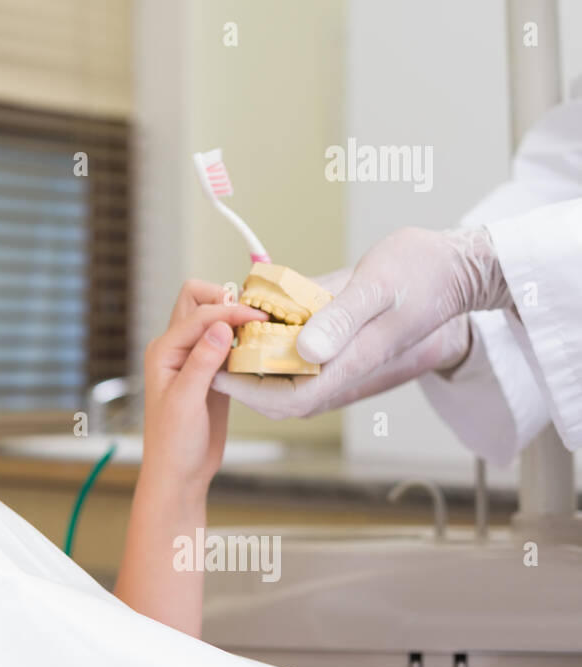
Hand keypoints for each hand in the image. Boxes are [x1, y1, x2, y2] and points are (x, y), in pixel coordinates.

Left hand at [142, 280, 270, 490]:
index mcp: (163, 350)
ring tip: (264, 326)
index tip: (260, 317)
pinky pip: (228, 343)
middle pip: (198, 302)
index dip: (229, 311)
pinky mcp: (212, 372)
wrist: (179, 473)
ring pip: (214, 321)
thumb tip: (221, 327)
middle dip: (225, 300)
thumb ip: (202, 362)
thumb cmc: (173, 443)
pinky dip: (243, 339)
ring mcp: (194, 358)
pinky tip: (262, 346)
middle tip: (256, 315)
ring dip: (236, 318)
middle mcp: (176, 348)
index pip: (199, 315)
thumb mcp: (186, 402)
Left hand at [209, 225, 500, 417]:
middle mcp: (344, 364)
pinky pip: (299, 353)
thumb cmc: (421, 272)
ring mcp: (343, 355)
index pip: (290, 399)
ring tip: (224, 333)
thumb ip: (339, 318)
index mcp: (351, 361)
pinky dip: (272, 340)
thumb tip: (302, 349)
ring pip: (287, 375)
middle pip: (282, 395)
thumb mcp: (376, 288)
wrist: (455, 267)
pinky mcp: (341, 339)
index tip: (213, 370)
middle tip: (210, 350)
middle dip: (242, 379)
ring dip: (254, 360)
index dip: (247, 392)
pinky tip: (255, 314)